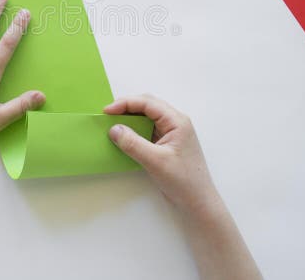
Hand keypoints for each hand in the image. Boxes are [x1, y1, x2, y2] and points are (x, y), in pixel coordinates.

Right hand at [104, 94, 217, 213]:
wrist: (198, 202)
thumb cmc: (183, 181)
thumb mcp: (155, 161)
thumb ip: (133, 143)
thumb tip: (114, 129)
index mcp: (176, 121)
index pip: (147, 103)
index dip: (125, 103)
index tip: (106, 111)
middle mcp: (174, 123)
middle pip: (147, 106)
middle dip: (126, 108)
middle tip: (108, 116)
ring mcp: (171, 133)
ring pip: (146, 117)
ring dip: (130, 119)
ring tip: (113, 125)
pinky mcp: (166, 144)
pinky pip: (147, 130)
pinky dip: (134, 131)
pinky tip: (124, 137)